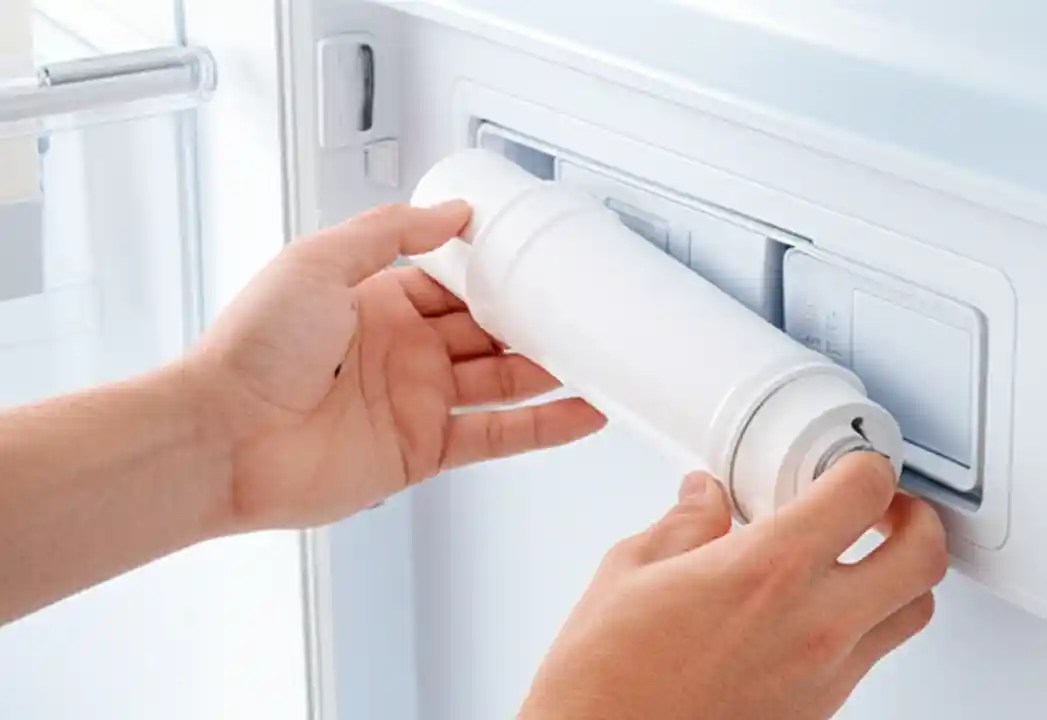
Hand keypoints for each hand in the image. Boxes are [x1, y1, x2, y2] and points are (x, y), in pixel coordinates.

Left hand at [187, 202, 604, 529]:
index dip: (497, 274)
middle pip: (487, 332)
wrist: (222, 435)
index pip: (455, 283)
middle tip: (584, 310)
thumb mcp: (319, 261)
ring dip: (551, 370)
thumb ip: (389, 232)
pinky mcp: (424, 451)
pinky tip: (583, 412)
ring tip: (601, 357)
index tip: (541, 260)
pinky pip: (497, 436)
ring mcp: (417, 402)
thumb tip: (454, 214)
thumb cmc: (253, 347)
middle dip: (534, 322)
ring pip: (503, 382)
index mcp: (378, 302)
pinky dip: (544, 427)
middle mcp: (403, 351)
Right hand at [520, 453, 946, 719]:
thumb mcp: (630, 572)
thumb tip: (703, 499)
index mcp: (767, 569)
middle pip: (925, 557)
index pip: (864, 491)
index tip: (850, 462)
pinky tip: (817, 612)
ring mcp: (825, 677)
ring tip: (863, 558)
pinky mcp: (820, 713)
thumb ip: (683, 525)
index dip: (866, 464)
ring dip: (899, 576)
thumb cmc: (605, 681)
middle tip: (884, 507)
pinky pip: (872, 657)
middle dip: (915, 518)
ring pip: (912, 613)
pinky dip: (863, 625)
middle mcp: (813, 624)